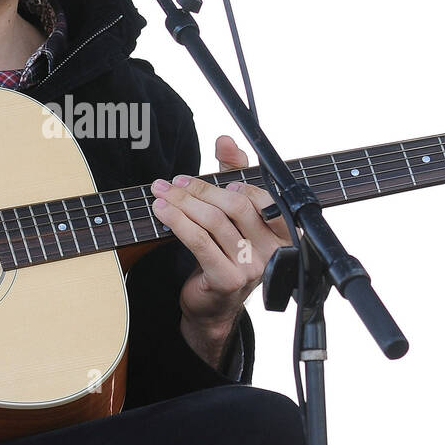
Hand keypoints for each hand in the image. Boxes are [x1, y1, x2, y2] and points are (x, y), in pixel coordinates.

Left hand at [152, 135, 291, 367]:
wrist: (213, 304)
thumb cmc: (225, 252)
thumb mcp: (233, 211)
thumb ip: (234, 172)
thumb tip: (226, 140)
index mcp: (283, 232)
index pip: (262, 197)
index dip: (236, 180)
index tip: (211, 175)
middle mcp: (274, 251)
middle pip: (235, 206)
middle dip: (200, 189)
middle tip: (173, 183)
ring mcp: (252, 268)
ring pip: (214, 221)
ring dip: (182, 202)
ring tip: (161, 193)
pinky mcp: (227, 280)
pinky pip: (199, 241)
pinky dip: (177, 221)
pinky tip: (162, 211)